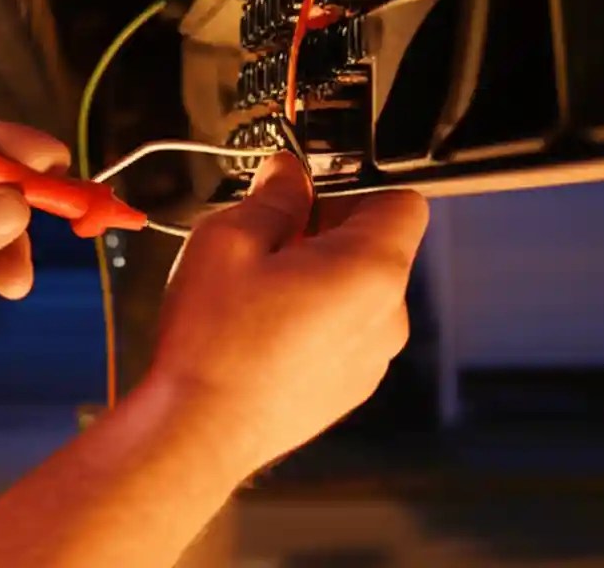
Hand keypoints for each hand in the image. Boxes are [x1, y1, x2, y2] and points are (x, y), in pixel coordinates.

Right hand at [149, 152, 428, 469]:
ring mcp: (371, 358)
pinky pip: (343, 332)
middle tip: (265, 241)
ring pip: (356, 291)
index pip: (403, 201)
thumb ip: (272, 196)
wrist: (200, 430)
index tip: (307, 194)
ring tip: (256, 291)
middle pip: (376, 246)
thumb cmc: (214, 343)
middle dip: (324, 232)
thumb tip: (288, 173)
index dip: (354, 187)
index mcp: (370, 270)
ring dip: (316, 277)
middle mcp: (386, 316)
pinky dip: (312, 319)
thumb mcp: (228, 240)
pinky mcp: (349, 387)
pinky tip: (260, 329)